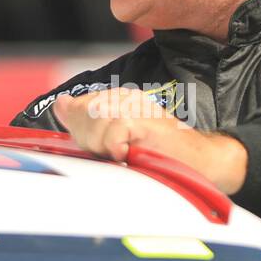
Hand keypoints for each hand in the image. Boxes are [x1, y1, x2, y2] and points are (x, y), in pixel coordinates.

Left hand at [53, 88, 247, 194]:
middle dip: (93, 142)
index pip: (81, 108)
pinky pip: (112, 133)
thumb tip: (61, 104)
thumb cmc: (160, 157)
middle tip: (117, 155)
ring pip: (96, 122)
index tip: (105, 149)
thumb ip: (89, 122)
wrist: (199, 163)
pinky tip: (130, 155)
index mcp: (118, 100)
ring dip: (106, 148)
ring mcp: (136, 106)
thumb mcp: (117, 141)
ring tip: (126, 156)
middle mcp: (126, 97)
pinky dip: (117, 149)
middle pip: (84, 115)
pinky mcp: (143, 119)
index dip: (85, 132)